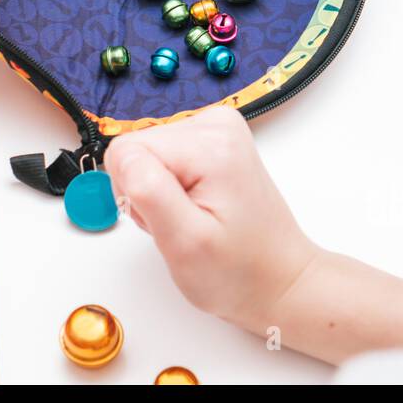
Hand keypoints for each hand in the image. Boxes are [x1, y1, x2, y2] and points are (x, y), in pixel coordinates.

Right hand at [105, 107, 318, 333]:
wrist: (278, 278)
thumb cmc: (238, 271)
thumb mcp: (186, 243)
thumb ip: (149, 192)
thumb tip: (123, 155)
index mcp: (211, 145)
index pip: (126, 150)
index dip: (133, 193)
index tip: (165, 219)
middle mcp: (216, 124)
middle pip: (137, 147)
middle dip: (146, 191)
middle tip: (180, 224)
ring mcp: (217, 128)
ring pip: (147, 152)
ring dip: (159, 191)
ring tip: (192, 218)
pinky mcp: (214, 139)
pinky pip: (164, 154)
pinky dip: (171, 186)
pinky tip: (195, 206)